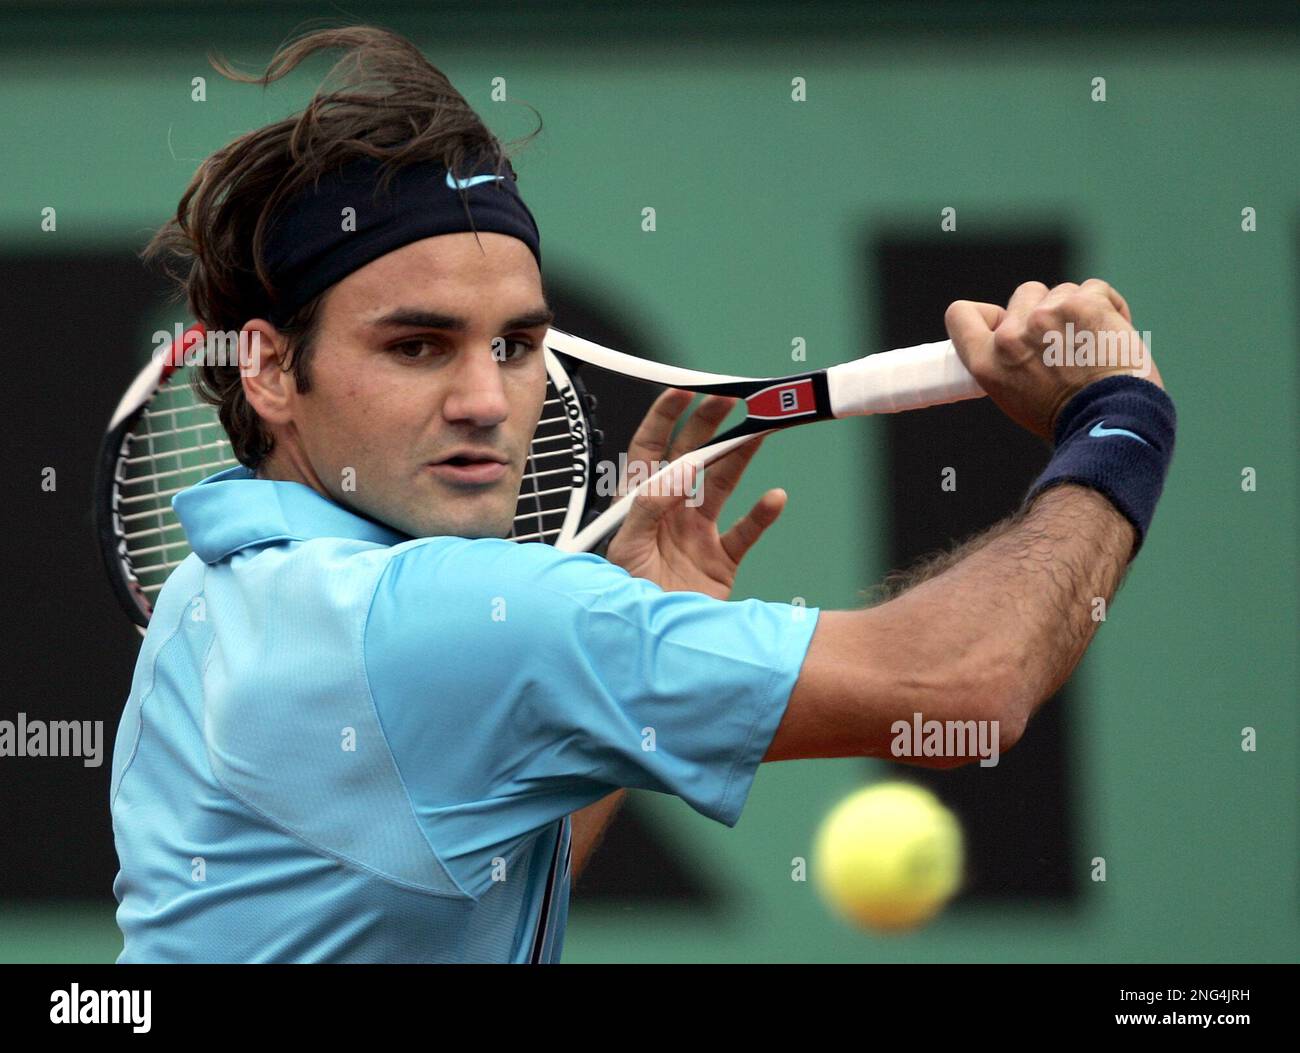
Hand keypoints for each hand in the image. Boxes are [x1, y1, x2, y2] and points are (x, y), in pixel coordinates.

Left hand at [603, 388, 786, 598]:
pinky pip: (746, 531)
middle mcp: (670, 512)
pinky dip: (763, 515)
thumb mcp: (627, 551)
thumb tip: (676, 474)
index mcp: (640, 504)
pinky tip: (775, 497)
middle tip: (735, 399)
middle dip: (711, 426)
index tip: (685, 391)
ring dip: (741, 458)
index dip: (665, 418)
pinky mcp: (721, 561)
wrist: (650, 647)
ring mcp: (698, 534)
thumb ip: (647, 509)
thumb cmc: (626, 600)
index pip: (650, 449)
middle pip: (693, 457)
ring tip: (762, 431)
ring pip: (724, 485)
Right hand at [944, 279, 1163, 439]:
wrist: (1110, 421)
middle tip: (1065, 343)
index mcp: (986, 363)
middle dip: (1045, 310)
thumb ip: (1008, 362)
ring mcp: (1046, 316)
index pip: (961, 315)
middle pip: (1025, 294)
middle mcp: (1010, 337)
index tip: (1005, 322)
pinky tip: (1113, 333)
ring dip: (1078, 310)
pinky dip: (1109, 307)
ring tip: (1094, 345)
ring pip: (1063, 292)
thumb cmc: (1070, 417)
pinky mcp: (1084, 304)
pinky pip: (1096, 289)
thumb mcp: (1015, 397)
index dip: (989, 313)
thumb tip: (1019, 336)